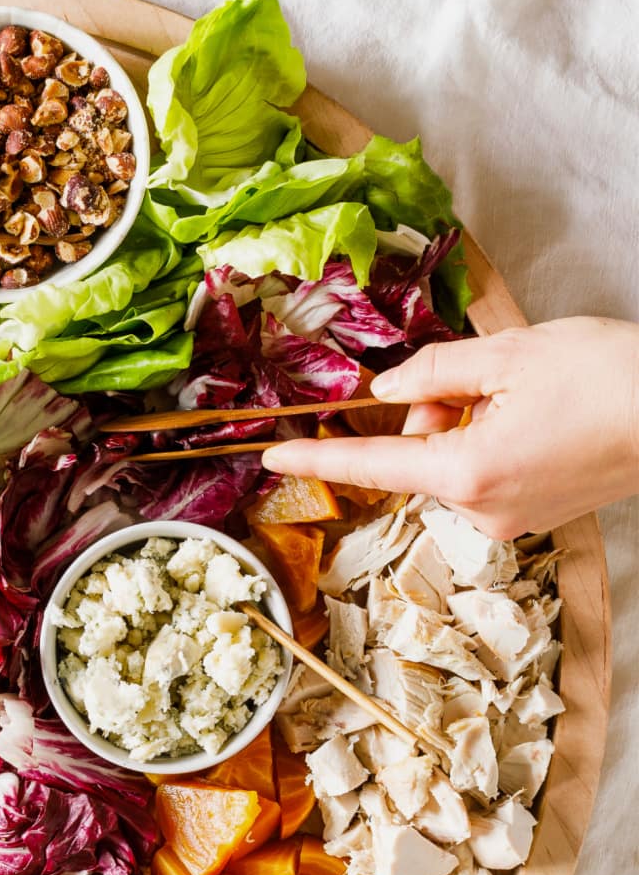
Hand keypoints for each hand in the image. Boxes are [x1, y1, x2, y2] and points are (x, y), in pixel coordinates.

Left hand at [260, 317, 638, 535]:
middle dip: (433, 414)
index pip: (371, 464)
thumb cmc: (611, 378)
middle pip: (418, 456)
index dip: (316, 455)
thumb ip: (434, 373)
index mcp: (468, 471)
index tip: (270, 456)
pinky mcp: (536, 516)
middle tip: (487, 380)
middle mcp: (485, 511)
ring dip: (467, 425)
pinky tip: (541, 418)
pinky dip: (492, 442)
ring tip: (531, 397)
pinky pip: (486, 475)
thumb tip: (387, 392)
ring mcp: (513, 520)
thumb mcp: (511, 354)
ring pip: (452, 464)